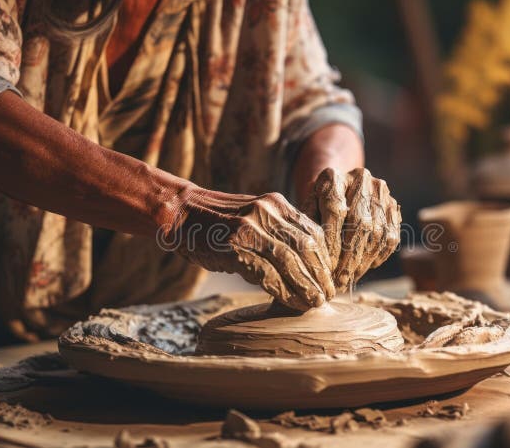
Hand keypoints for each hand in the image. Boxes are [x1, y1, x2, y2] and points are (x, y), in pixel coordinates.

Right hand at [168, 187, 334, 310]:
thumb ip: (279, 232)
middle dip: (320, 275)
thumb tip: (306, 264)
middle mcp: (267, 212)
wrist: (180, 214)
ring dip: (306, 286)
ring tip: (314, 304)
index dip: (325, 259)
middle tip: (327, 297)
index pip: (313, 232)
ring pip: (290, 261)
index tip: (330, 279)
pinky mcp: (233, 246)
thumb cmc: (218, 223)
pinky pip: (266, 272)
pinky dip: (282, 290)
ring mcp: (249, 228)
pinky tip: (290, 303)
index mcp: (276, 204)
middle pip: (307, 247)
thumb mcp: (254, 217)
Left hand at [300, 167, 400, 291]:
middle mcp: (361, 178)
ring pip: (377, 233)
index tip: (327, 268)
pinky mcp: (393, 205)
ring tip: (350, 278)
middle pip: (360, 223)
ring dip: (364, 261)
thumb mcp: (306, 212)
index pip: (336, 211)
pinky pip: (390, 237)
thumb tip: (312, 261)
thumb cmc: (317, 206)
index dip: (333, 243)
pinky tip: (365, 267)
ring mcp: (380, 191)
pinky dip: (378, 256)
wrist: (339, 189)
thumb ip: (308, 230)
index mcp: (333, 176)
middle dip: (349, 257)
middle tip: (339, 281)